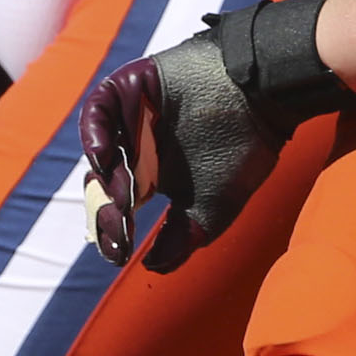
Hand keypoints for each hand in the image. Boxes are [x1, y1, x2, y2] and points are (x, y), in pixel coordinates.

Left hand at [80, 28, 282, 270]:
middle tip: (119, 227)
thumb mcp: (210, 210)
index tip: (119, 252)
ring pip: (100, 148)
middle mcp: (137, 148)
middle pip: (105, 181)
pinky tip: (104, 159)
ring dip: (101, 177)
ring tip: (115, 199)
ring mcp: (131, 117)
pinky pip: (98, 108)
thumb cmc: (240, 154)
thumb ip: (180, 241)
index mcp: (152, 176)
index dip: (115, 231)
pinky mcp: (130, 87)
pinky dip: (94, 133)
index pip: (120, 207)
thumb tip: (153, 268)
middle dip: (108, 209)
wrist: (261, 99)